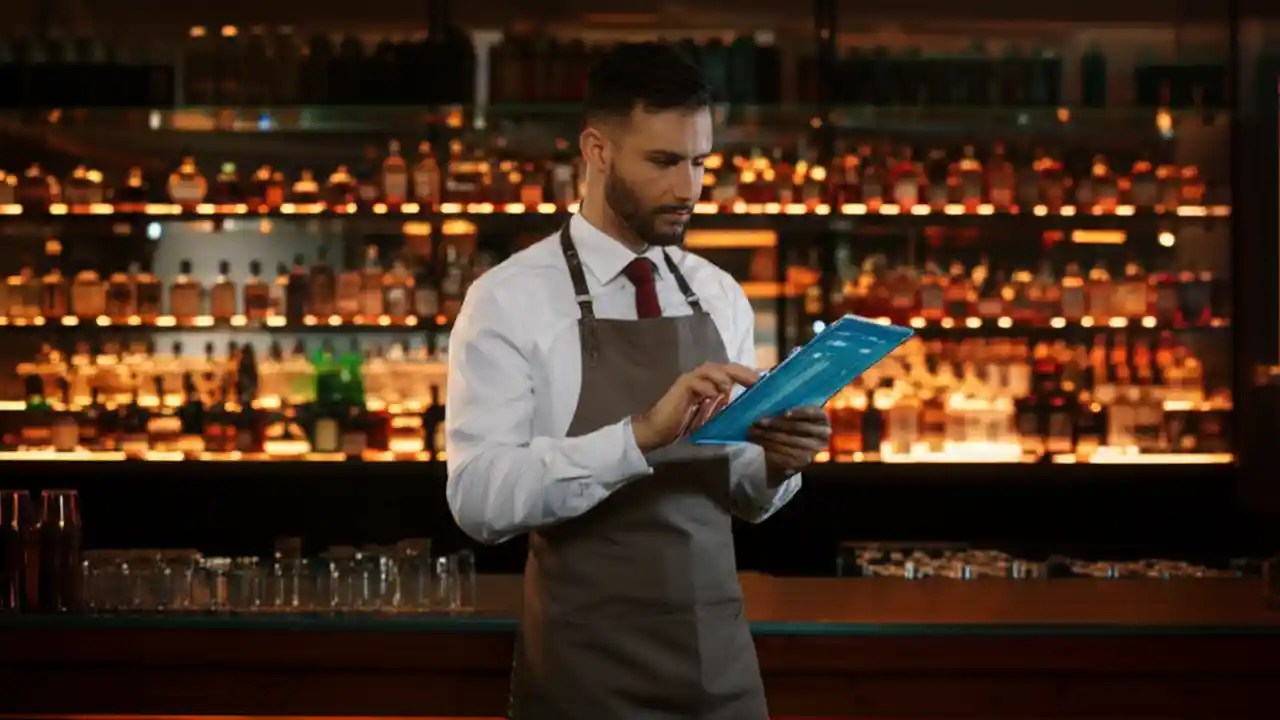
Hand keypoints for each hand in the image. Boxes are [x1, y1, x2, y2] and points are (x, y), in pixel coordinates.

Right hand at [632, 362, 758, 452]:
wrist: (659, 430)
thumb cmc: (685, 424)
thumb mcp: (711, 418)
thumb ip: (725, 410)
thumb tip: (746, 411)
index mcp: (711, 384)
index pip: (733, 374)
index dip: (748, 375)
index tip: (765, 382)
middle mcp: (702, 378)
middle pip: (726, 367)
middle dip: (742, 372)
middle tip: (756, 381)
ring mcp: (691, 379)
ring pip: (711, 369)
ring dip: (724, 376)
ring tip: (733, 386)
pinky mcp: (681, 385)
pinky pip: (696, 380)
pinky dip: (707, 386)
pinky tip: (714, 394)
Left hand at [748, 406, 830, 484]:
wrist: (797, 450)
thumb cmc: (793, 426)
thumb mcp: (793, 415)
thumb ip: (785, 410)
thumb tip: (763, 401)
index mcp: (822, 417)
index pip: (812, 412)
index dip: (799, 412)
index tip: (784, 413)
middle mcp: (823, 434)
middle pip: (797, 427)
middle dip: (775, 424)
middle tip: (758, 421)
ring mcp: (815, 450)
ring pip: (789, 441)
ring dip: (768, 436)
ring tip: (753, 432)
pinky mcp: (804, 463)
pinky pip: (786, 456)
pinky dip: (770, 450)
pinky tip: (759, 445)